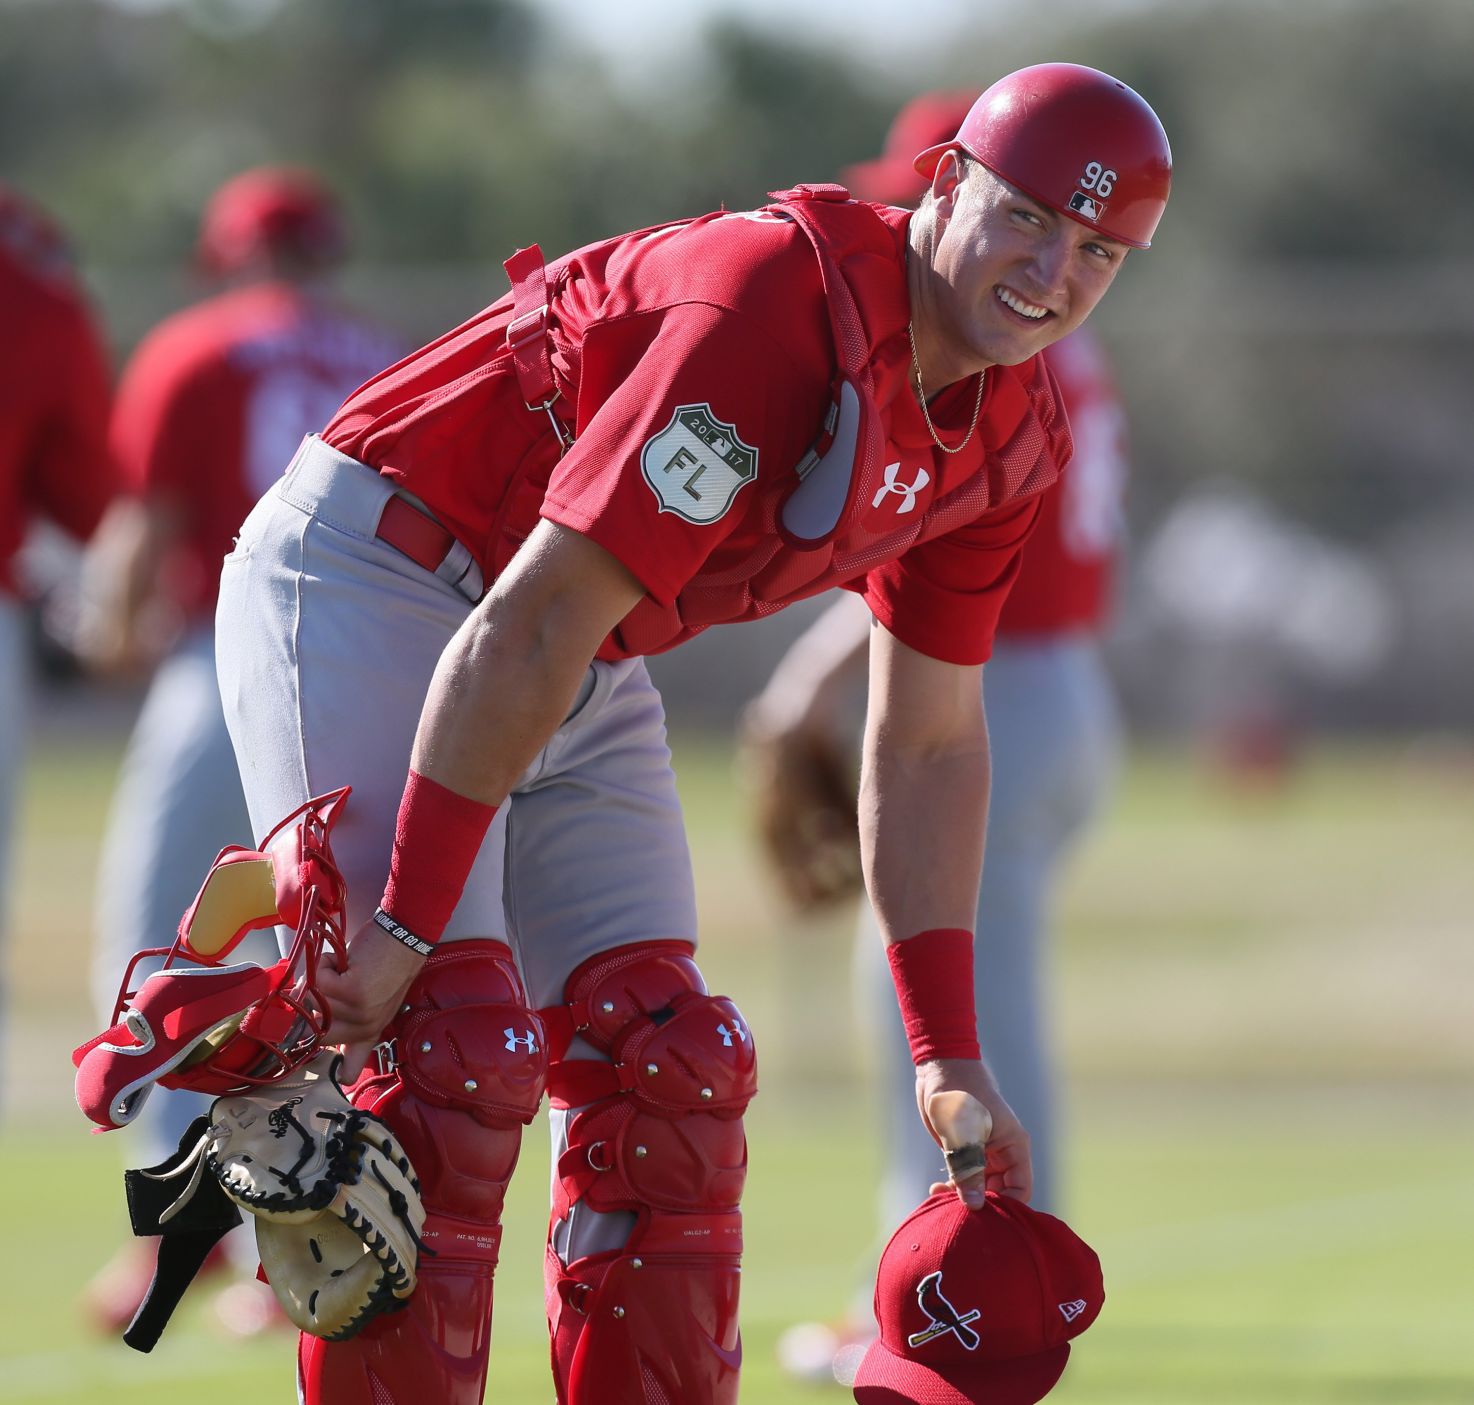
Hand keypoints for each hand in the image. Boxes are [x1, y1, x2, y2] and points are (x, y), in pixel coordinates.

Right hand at [316, 919, 426, 1079]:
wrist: (404, 935)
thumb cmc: (384, 961)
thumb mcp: (372, 999)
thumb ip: (348, 1021)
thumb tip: (308, 1034)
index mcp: (370, 1031)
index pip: (348, 1070)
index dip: (329, 1068)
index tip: (324, 1069)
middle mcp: (366, 1027)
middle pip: (313, 1031)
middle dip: (312, 1003)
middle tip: (332, 983)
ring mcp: (360, 1012)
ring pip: (312, 1000)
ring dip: (320, 976)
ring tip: (343, 966)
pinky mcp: (353, 993)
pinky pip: (317, 982)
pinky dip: (323, 964)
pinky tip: (341, 959)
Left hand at [915, 1058, 1032, 1209]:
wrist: (939, 1067)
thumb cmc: (958, 1094)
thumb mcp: (962, 1134)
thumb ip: (968, 1170)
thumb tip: (974, 1206)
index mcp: (1015, 1146)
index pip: (1020, 1190)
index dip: (1004, 1206)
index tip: (978, 1212)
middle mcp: (1004, 1153)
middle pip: (1000, 1193)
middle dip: (979, 1203)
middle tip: (953, 1209)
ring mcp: (985, 1153)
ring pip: (980, 1188)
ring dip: (961, 1197)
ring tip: (937, 1195)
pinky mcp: (967, 1151)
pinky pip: (966, 1179)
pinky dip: (953, 1187)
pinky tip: (935, 1188)